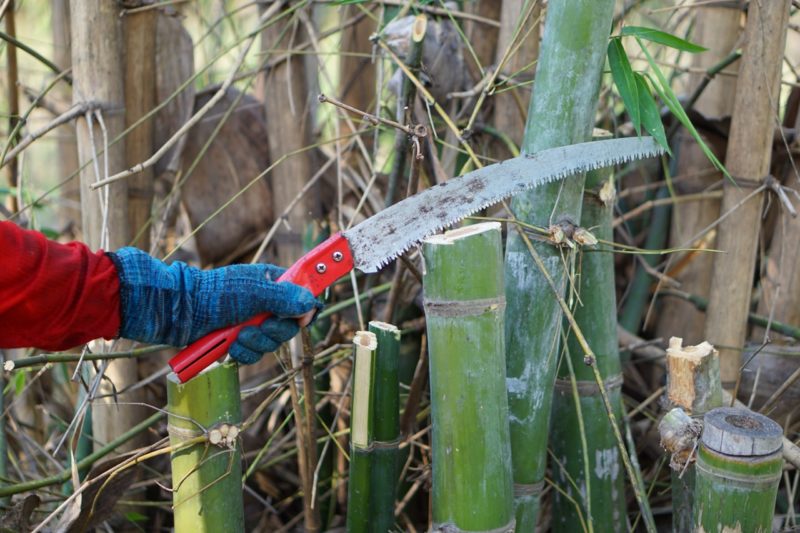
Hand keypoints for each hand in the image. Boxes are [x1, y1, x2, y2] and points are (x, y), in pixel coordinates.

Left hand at [109, 248, 321, 363]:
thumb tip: (312, 304)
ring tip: (236, 335)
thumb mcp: (255, 292)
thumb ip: (286, 297)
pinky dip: (243, 353)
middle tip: (258, 325)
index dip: (305, 310)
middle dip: (274, 331)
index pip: (303, 297)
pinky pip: (254, 354)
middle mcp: (266, 303)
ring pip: (271, 343)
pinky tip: (230, 345)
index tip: (300, 319)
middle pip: (289, 326)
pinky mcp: (238, 341)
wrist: (180, 312)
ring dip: (255, 343)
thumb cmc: (216, 294)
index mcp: (274, 283)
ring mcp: (252, 323)